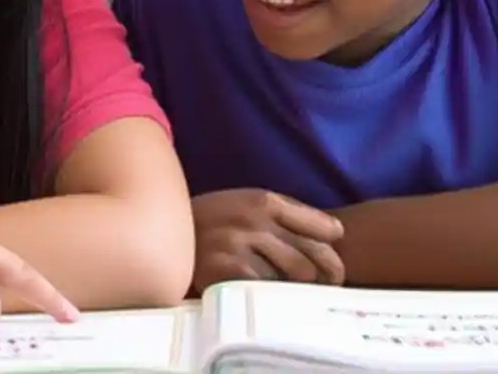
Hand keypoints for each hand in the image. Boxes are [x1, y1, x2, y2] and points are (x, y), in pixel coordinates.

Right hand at [191, 188, 345, 291]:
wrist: (161, 232)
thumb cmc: (212, 222)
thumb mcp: (246, 203)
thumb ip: (286, 213)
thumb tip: (336, 233)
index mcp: (266, 200)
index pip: (324, 228)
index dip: (333, 251)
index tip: (330, 266)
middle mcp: (254, 219)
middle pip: (315, 257)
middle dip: (324, 277)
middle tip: (321, 288)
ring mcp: (238, 245)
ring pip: (294, 277)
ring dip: (293, 287)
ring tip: (285, 290)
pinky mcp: (224, 270)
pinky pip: (266, 290)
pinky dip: (267, 296)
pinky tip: (259, 293)